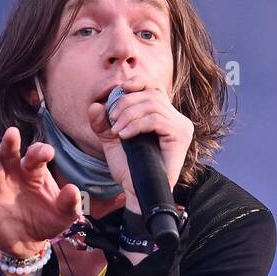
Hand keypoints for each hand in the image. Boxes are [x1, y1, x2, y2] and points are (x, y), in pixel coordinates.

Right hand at [0, 127, 82, 259]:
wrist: (29, 242)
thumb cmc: (47, 221)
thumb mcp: (64, 215)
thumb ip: (69, 203)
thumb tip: (74, 190)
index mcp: (34, 173)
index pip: (35, 158)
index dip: (39, 153)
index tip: (46, 153)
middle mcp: (15, 175)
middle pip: (10, 155)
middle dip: (11, 144)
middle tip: (12, 133)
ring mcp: (0, 189)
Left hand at [87, 84, 194, 201]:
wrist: (136, 192)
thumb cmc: (128, 168)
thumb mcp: (112, 139)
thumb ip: (103, 122)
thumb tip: (95, 105)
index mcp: (164, 115)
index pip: (153, 87)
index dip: (136, 83)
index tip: (118, 91)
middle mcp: (176, 118)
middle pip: (150, 93)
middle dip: (125, 103)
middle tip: (112, 121)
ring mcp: (181, 126)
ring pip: (152, 104)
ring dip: (128, 115)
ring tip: (117, 131)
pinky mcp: (180, 135)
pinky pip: (156, 119)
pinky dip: (136, 124)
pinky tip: (125, 135)